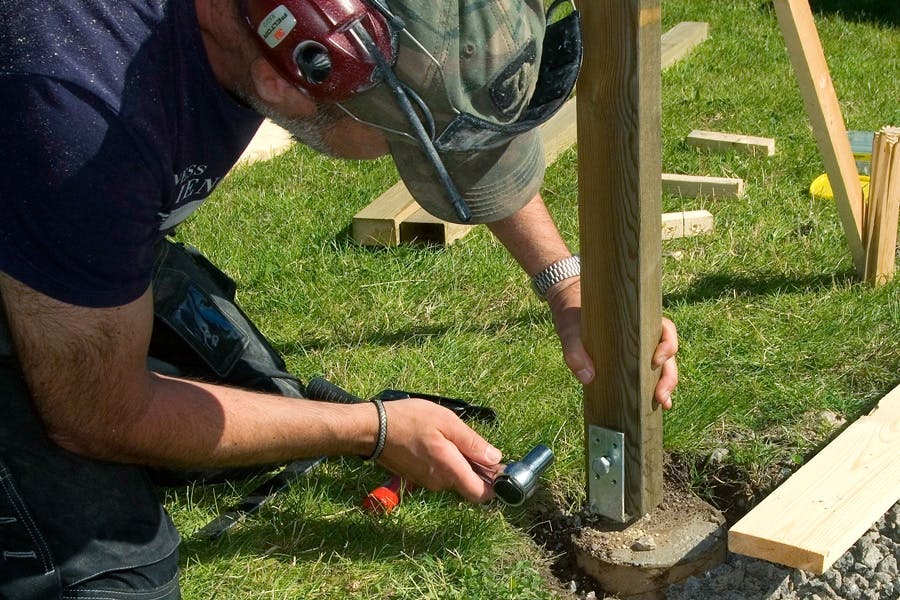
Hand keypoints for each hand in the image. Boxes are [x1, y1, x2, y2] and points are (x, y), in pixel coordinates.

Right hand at [375, 398, 502, 502]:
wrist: (372, 429)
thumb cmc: (409, 420)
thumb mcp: (446, 421)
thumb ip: (472, 443)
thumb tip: (496, 459)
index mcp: (450, 469)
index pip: (481, 494)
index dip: (495, 485)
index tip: (498, 468)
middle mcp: (440, 482)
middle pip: (469, 485)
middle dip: (477, 469)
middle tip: (472, 443)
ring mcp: (427, 482)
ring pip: (454, 478)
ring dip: (459, 463)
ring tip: (451, 438)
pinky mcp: (417, 479)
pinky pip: (440, 475)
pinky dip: (445, 463)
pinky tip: (437, 443)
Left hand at [548, 280, 678, 409]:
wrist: (567, 314)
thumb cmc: (572, 317)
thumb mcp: (569, 329)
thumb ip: (574, 351)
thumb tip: (588, 378)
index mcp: (637, 320)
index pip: (665, 329)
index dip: (667, 345)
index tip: (656, 360)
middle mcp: (643, 335)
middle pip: (668, 355)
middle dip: (669, 377)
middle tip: (660, 397)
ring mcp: (638, 350)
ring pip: (663, 368)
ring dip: (666, 387)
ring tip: (661, 405)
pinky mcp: (630, 364)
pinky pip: (647, 376)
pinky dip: (652, 390)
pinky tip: (653, 406)